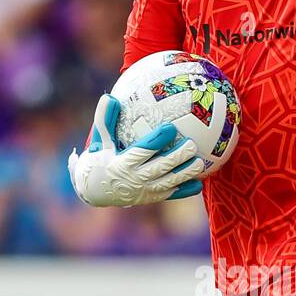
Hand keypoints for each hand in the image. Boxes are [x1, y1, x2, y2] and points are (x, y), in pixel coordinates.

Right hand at [68, 93, 203, 206]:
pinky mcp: (151, 198)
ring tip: (199, 163)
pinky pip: (170, 194)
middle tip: (192, 145)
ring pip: (168, 182)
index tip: (171, 128)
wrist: (95, 191)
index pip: (143, 150)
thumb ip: (104, 119)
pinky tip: (198, 185)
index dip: (157, 140)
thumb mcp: (99, 141)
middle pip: (160, 167)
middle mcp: (135, 179)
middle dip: (177, 157)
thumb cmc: (99, 159)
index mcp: (123, 163)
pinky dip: (184, 191)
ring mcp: (144, 191)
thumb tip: (110, 96)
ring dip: (184, 173)